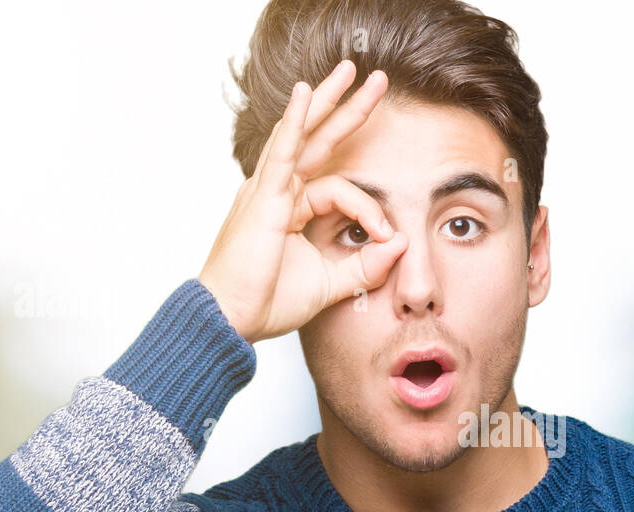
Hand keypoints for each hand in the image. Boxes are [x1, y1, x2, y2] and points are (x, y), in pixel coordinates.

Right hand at [198, 60, 407, 343]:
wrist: (231, 319)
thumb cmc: (268, 302)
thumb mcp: (330, 283)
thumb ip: (366, 266)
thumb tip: (401, 243)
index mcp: (291, 208)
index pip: (340, 189)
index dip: (370, 208)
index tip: (387, 237)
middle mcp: (278, 191)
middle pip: (318, 139)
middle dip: (346, 108)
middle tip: (376, 80)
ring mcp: (267, 190)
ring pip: (302, 135)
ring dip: (328, 102)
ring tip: (349, 71)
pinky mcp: (263, 199)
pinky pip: (283, 152)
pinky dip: (295, 122)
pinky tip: (307, 93)